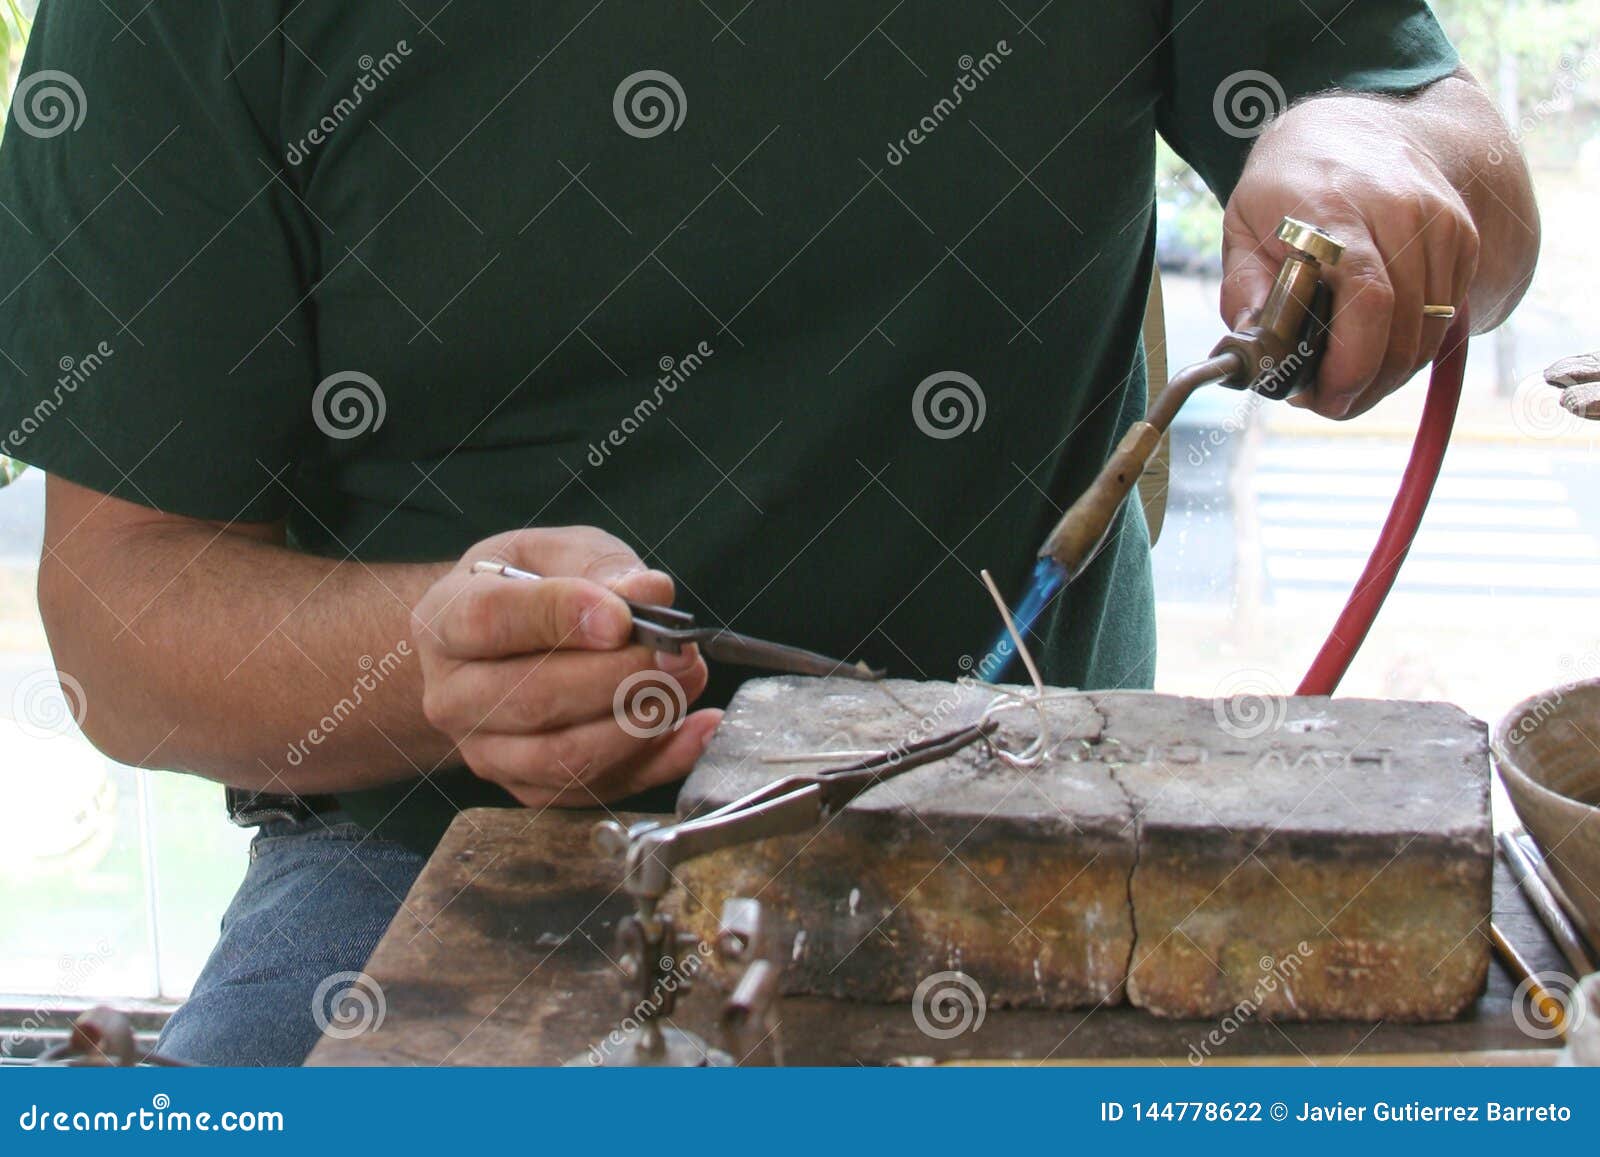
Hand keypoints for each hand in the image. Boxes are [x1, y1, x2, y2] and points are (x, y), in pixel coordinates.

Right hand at [412, 527, 720, 807]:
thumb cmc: (525, 591)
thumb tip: (651, 593)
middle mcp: (454, 696)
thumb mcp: (553, 552)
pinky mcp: (529, 789)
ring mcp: (487, 751)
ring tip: (687, 682)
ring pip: (565, 756)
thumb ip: (600, 566)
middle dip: (620, 677)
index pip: (492, 621)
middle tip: (678, 654)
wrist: (490, 652)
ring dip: (641, 724)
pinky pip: (598, 788)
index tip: (622, 617)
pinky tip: (698, 728)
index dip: (561, 617)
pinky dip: (659, 762)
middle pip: (534, 698)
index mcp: (446, 621)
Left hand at [1221, 95, 1479, 419]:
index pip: (1367, 299)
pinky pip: (1445, 313)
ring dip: (1391, 371)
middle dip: (1367, 383)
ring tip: (1348, 377)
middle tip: (1331, 401)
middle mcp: (1398, 211)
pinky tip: (1378, 343)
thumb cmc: (1286, 186)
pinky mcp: (1461, 235)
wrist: (1350, 126)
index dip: (1351, 364)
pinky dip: (1414, 343)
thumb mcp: (1243, 230)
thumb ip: (1245, 293)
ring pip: (1429, 328)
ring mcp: (1438, 221)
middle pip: (1403, 326)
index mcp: (1335, 211)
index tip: (1322, 398)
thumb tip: (1254, 355)